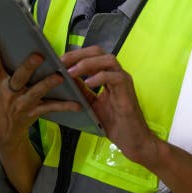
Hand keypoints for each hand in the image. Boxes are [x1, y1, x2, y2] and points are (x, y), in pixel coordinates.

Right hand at [0, 28, 80, 151]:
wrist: (2, 132)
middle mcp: (8, 92)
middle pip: (18, 78)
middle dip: (27, 67)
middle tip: (38, 55)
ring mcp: (22, 102)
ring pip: (36, 92)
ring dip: (48, 85)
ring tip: (60, 77)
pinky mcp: (34, 111)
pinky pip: (51, 108)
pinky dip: (64, 105)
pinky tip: (77, 103)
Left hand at [62, 46, 158, 166]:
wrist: (132, 140)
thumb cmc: (114, 123)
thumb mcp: (91, 104)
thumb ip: (81, 90)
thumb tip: (65, 77)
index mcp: (108, 75)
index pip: (92, 55)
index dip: (75, 55)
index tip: (59, 60)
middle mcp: (116, 74)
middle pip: (99, 52)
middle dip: (78, 54)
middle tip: (61, 62)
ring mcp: (124, 80)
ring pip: (108, 59)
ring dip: (87, 63)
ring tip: (71, 72)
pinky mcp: (128, 91)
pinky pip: (115, 77)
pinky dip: (100, 77)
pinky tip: (87, 83)